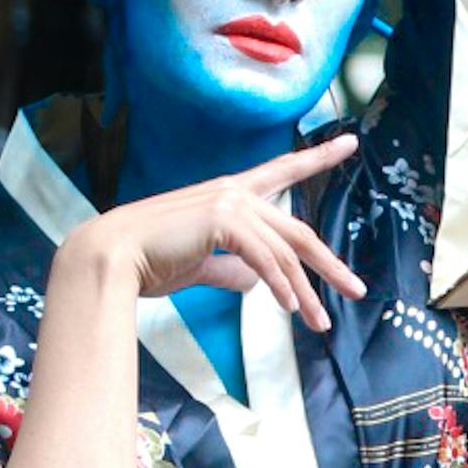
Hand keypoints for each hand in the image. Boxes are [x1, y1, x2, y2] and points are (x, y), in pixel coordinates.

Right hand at [64, 135, 362, 329]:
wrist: (110, 258)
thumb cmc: (146, 262)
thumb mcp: (197, 265)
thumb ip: (228, 270)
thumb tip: (253, 284)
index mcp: (229, 195)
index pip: (283, 172)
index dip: (317, 159)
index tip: (349, 144)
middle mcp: (234, 192)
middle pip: (297, 231)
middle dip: (329, 265)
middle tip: (356, 291)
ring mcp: (229, 203)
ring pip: (285, 252)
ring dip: (306, 292)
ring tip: (321, 322)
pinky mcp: (222, 221)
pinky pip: (265, 260)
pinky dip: (281, 286)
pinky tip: (290, 308)